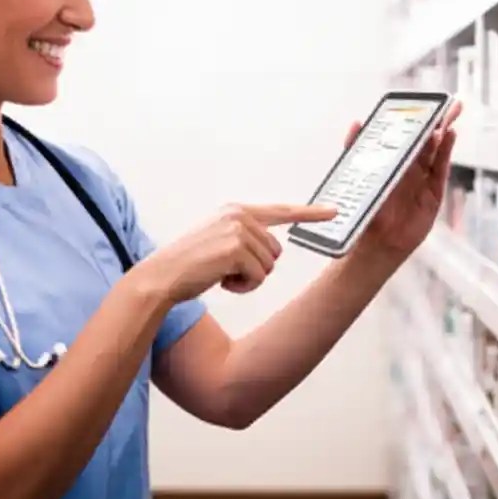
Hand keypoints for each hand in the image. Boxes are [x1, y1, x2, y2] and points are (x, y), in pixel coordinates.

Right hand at [133, 203, 336, 303]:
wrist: (163, 277)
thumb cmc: (190, 265)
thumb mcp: (219, 241)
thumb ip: (245, 237)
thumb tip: (274, 249)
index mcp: (237, 211)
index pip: (282, 210)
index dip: (310, 213)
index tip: (334, 211)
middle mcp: (239, 215)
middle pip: (276, 251)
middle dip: (256, 268)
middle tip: (226, 271)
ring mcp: (238, 230)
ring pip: (269, 266)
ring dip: (248, 279)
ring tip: (220, 275)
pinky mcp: (236, 249)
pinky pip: (258, 278)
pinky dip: (242, 287)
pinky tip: (220, 282)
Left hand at [348, 101, 462, 260]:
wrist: (374, 243)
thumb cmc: (364, 212)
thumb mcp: (355, 176)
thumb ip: (355, 150)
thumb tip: (356, 123)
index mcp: (391, 164)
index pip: (406, 137)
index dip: (416, 119)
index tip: (424, 102)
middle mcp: (408, 169)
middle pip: (426, 141)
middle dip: (437, 121)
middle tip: (447, 102)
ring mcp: (422, 180)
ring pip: (435, 151)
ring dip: (443, 133)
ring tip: (450, 114)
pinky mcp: (432, 194)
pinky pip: (440, 169)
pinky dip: (445, 153)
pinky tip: (449, 136)